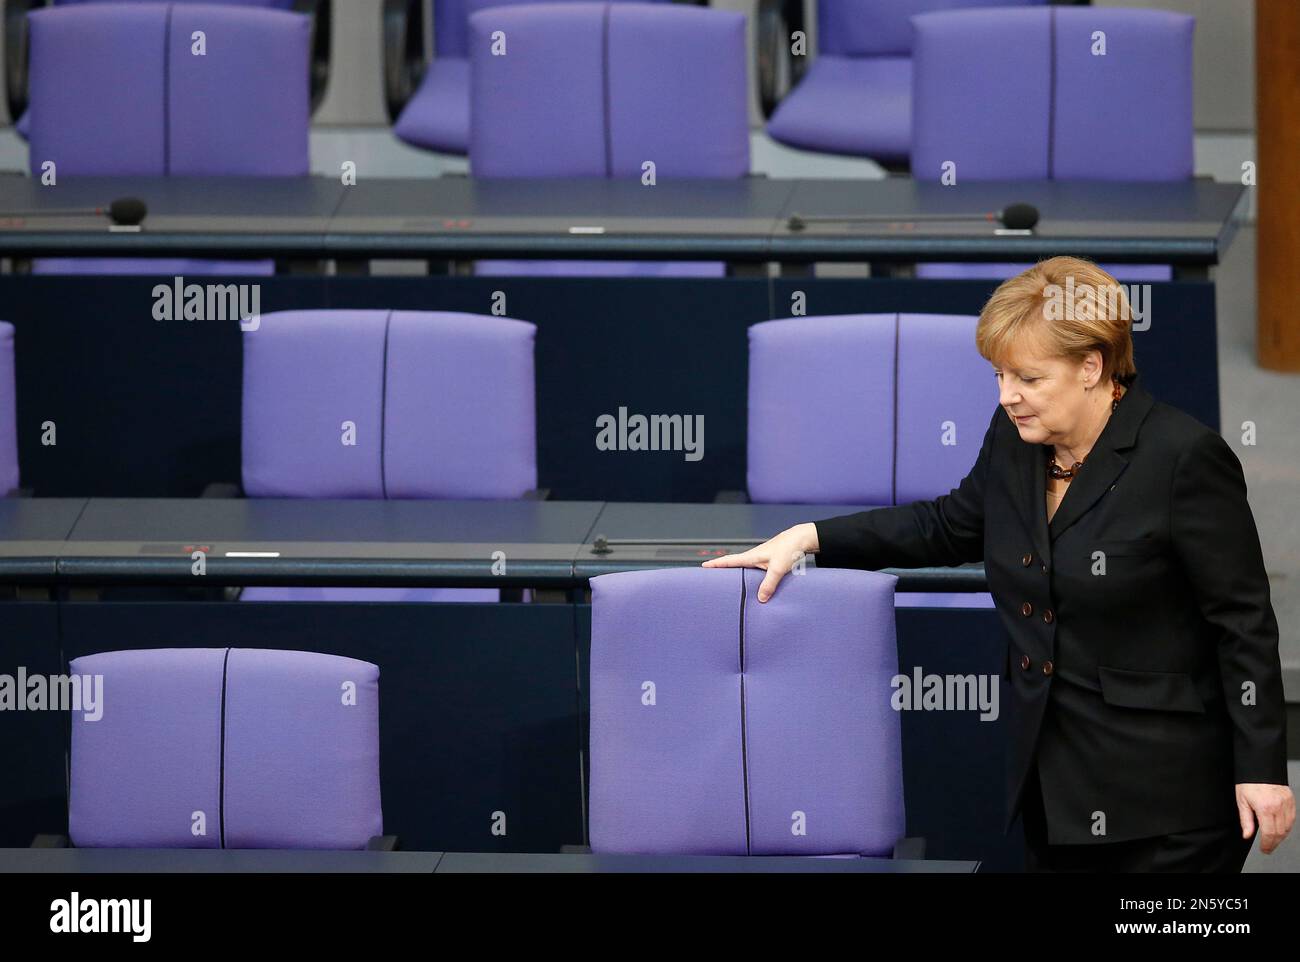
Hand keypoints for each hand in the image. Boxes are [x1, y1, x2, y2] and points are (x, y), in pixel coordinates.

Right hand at [701, 522, 818, 601]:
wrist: (802, 539)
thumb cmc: (789, 549)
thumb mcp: (778, 569)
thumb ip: (769, 584)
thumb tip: (760, 599)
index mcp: (752, 556)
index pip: (729, 561)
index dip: (716, 564)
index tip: (703, 566)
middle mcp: (754, 557)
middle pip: (734, 564)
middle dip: (723, 570)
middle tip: (710, 577)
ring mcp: (762, 559)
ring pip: (745, 569)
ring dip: (737, 574)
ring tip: (729, 584)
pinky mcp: (770, 562)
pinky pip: (756, 571)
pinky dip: (750, 577)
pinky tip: (753, 585)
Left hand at [1235, 783, 1294, 853]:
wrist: (1259, 766)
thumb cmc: (1249, 782)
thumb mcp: (1242, 801)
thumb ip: (1245, 820)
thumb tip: (1247, 835)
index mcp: (1265, 808)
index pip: (1269, 833)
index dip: (1267, 844)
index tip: (1264, 849)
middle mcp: (1278, 806)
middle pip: (1280, 832)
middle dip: (1274, 843)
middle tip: (1268, 848)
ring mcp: (1287, 803)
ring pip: (1288, 827)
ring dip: (1281, 837)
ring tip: (1273, 841)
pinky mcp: (1291, 800)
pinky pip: (1292, 819)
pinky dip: (1287, 827)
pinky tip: (1281, 830)